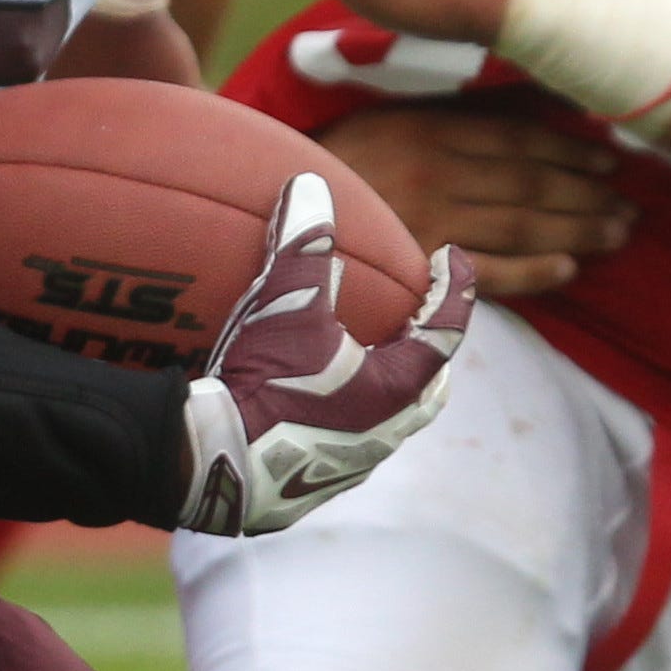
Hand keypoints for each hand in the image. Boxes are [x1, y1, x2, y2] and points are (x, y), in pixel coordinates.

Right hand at [174, 175, 474, 534]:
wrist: (216, 468)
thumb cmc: (265, 385)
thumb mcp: (285, 306)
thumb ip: (302, 246)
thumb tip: (310, 186)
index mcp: (395, 388)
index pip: (444, 330)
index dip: (455, 289)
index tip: (454, 257)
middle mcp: (385, 431)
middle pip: (428, 388)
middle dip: (432, 352)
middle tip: (424, 323)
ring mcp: (352, 464)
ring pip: (391, 422)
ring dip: (390, 388)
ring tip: (371, 364)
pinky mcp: (314, 484)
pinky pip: (348, 443)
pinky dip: (347, 415)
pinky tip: (314, 407)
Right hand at [315, 106, 630, 297]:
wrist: (264, 208)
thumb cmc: (329, 164)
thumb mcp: (384, 119)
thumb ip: (444, 116)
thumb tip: (519, 106)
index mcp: (427, 129)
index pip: (518, 137)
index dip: (571, 147)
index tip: (611, 158)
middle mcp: (435, 171)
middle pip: (531, 180)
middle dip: (588, 193)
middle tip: (631, 205)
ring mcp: (428, 220)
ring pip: (522, 223)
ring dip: (577, 229)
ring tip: (618, 233)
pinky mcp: (417, 265)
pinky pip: (489, 272)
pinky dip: (533, 272)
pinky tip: (568, 270)